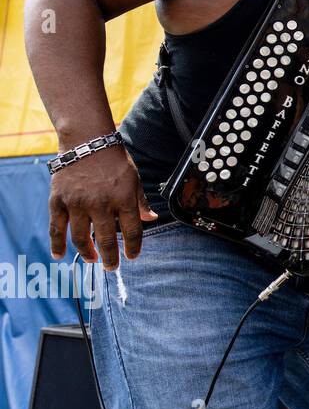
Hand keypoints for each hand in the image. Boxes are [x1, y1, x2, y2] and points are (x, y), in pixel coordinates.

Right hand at [48, 147, 157, 269]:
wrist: (87, 141)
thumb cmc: (114, 161)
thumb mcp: (134, 178)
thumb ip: (140, 201)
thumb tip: (152, 219)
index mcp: (123, 198)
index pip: (132, 231)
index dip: (133, 247)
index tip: (132, 257)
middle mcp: (101, 204)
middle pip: (106, 240)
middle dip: (110, 258)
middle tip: (111, 267)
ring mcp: (77, 204)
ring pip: (81, 237)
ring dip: (87, 253)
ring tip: (93, 260)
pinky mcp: (58, 201)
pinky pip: (56, 228)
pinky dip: (57, 244)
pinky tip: (59, 255)